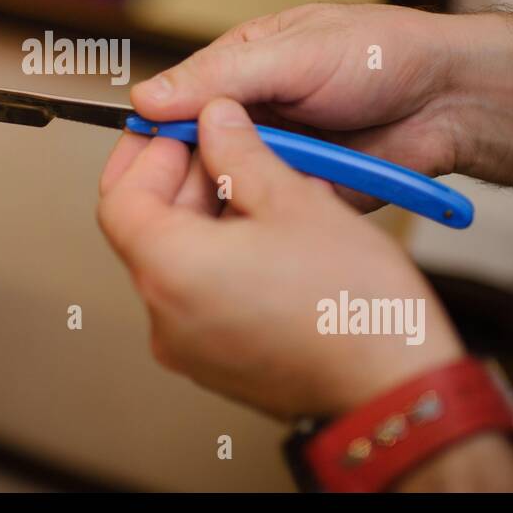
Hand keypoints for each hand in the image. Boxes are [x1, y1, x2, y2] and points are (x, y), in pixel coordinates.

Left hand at [98, 98, 464, 418]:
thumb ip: (240, 152)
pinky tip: (273, 235)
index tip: (181, 131)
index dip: (147, 155)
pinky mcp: (218, 364)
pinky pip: (202, 297)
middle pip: (147, 231)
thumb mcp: (294, 201)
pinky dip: (223, 258)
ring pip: (177, 263)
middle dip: (183, 181)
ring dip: (209, 217)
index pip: (119, 199)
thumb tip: (215, 122)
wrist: (394, 391)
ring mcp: (190, 348)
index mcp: (170, 271)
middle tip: (228, 148)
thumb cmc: (353, 310)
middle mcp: (166, 317)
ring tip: (264, 188)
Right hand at [131, 4, 465, 211]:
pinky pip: (268, 215)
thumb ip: (220, 77)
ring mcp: (275, 157)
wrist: (453, 101)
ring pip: (228, 189)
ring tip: (234, 207)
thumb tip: (146, 96)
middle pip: (196, 154)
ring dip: (230, 199)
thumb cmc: (381, 55)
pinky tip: (263, 227)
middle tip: (193, 188)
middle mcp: (250, 115)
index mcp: (237, 68)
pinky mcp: (300, 196)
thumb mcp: (293, 55)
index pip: (176, 102)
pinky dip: (266, 222)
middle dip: (193, 173)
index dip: (157, 130)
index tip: (141, 156)